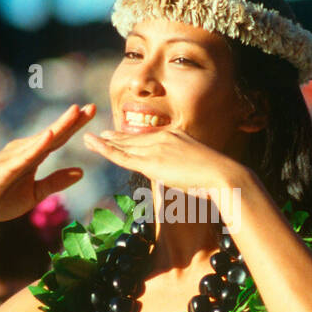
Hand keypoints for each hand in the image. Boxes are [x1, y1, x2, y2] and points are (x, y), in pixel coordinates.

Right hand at [0, 103, 94, 226]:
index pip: (58, 139)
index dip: (75, 126)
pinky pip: (24, 156)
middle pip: (53, 134)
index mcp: (32, 155)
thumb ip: (56, 182)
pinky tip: (50, 135)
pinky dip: (38, 145)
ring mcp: (13, 158)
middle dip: (72, 120)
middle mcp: (23, 150)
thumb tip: (82, 172)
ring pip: (41, 140)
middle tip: (93, 107)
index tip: (93, 112)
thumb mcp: (34, 194)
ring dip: (59, 126)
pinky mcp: (4, 169)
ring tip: (75, 112)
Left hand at [82, 123, 237, 196]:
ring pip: (124, 146)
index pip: (148, 137)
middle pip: (133, 138)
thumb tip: (185, 175)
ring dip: (104, 142)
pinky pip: (122, 156)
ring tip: (89, 139)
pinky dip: (105, 150)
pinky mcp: (150, 163)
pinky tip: (93, 145)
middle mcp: (163, 137)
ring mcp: (155, 148)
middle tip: (101, 135)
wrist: (222, 175)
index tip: (123, 136)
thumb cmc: (217, 176)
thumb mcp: (199, 166)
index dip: (133, 137)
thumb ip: (187, 166)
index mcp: (175, 135)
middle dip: (116, 137)